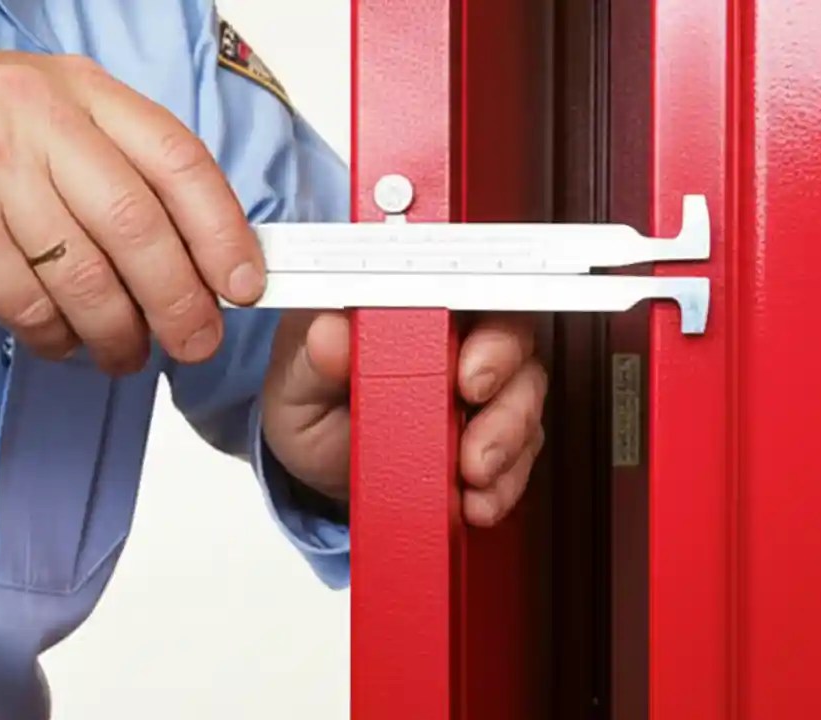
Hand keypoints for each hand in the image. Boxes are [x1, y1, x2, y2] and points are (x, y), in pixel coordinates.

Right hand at [0, 52, 263, 373]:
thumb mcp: (51, 119)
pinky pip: (30, 304)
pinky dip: (58, 336)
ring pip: (86, 276)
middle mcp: (41, 120)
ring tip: (128, 352)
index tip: (245, 283)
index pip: (178, 161)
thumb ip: (123, 168)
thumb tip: (207, 250)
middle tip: (197, 341)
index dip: (223, 230)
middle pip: (137, 225)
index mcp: (83, 91)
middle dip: (180, 298)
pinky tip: (66, 340)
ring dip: (120, 331)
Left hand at [261, 311, 546, 526]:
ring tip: (475, 476)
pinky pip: (521, 450)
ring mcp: (483, 382)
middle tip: (478, 434)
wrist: (318, 468)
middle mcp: (456, 332)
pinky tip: (479, 501)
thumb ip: (312, 358)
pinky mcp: (495, 430)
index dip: (480, 328)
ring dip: (508, 440)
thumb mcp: (295, 385)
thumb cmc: (310, 405)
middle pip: (512, 339)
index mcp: (408, 302)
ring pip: (525, 395)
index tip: (470, 376)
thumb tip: (329, 333)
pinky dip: (505, 481)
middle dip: (506, 390)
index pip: (464, 288)